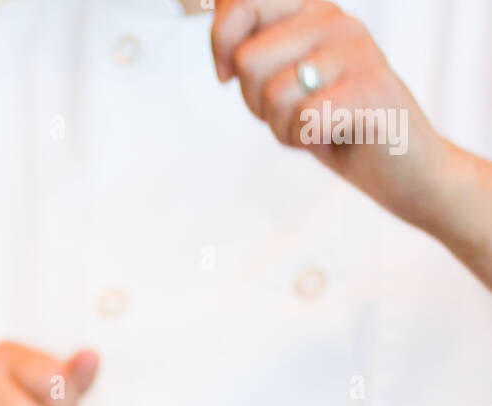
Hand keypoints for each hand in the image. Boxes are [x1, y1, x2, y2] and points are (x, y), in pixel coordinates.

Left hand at [211, 0, 450, 229]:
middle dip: (257, 104)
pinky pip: (305, 119)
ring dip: (286, 129)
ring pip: (274, 95)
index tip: (226, 75)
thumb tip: (221, 41)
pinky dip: (309, 142)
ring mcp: (356, 49)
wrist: (405, 169)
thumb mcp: (284, 87)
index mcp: (311, 10)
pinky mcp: (372, 87)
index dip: (221, 42)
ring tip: (318, 129)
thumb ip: (255, 54)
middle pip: (248, 61)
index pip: (242, 1)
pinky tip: (334, 139)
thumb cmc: (335, 128)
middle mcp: (334, 19)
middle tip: (295, 115)